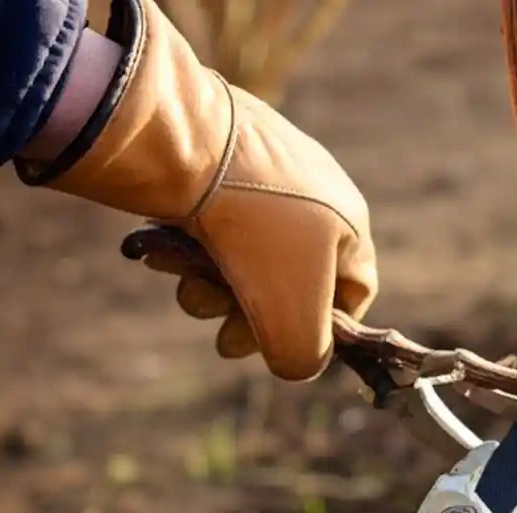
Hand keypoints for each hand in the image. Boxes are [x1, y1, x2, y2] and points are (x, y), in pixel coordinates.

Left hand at [15, 0, 376, 380]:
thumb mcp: (291, 319)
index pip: (352, 296)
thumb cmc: (254, 237)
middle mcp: (318, 195)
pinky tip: (164, 253)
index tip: (276, 346)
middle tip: (221, 336)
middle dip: (250, 316)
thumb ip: (304, 357)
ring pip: (244, 257)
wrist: (188, 146)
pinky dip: (191, 247)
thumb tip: (294, 362)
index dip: (318, 334)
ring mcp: (270, 173)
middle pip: (289, 282)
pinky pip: (213, 222)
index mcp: (351, 227)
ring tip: (187, 287)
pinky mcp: (220, 160)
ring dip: (213, 287)